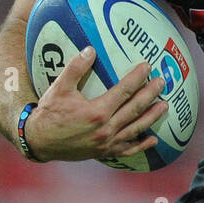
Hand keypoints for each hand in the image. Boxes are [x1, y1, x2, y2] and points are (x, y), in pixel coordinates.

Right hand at [23, 47, 167, 162]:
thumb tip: (90, 50)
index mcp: (97, 112)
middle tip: (163, 82)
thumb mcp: (59, 88)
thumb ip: (75, 68)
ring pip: (135, 128)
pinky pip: (127, 149)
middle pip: (135, 109)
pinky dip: (141, 145)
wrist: (38, 141)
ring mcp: (106, 143)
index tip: (148, 66)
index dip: (137, 77)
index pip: (124, 91)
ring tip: (165, 106)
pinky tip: (152, 140)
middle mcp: (105, 129)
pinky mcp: (104, 152)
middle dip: (150, 94)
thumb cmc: (49, 113)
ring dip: (152, 117)